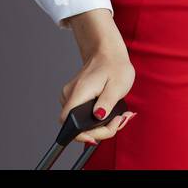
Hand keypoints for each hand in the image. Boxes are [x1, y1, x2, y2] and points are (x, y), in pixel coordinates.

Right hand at [59, 9, 136, 145]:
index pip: (68, 122)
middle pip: (77, 126)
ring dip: (101, 125)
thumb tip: (98, 117)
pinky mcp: (77, 98)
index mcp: (79, 92)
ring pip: (82, 122)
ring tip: (119, 116)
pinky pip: (84, 115)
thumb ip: (107, 102)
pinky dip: (99, 119)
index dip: (81, 134)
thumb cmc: (114, 66)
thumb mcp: (117, 86)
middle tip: (119, 121)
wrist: (108, 52)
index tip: (99, 135)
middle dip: (100, 130)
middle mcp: (70, 95)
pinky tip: (112, 112)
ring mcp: (72, 97)